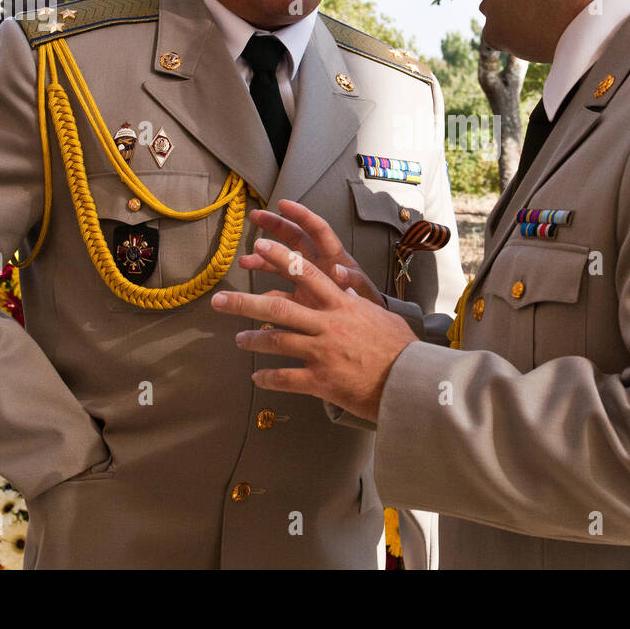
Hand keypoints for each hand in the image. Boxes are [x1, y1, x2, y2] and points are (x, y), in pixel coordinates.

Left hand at [211, 238, 417, 421]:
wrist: (410, 382)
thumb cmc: (400, 348)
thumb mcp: (378, 316)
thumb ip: (356, 302)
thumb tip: (342, 287)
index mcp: (342, 305)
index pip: (306, 273)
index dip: (280, 258)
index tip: (260, 246)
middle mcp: (328, 325)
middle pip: (278, 308)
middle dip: (244, 303)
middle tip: (219, 300)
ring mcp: (322, 353)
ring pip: (276, 342)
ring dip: (252, 340)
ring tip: (238, 340)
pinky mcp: (321, 381)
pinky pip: (285, 378)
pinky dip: (268, 377)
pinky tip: (257, 378)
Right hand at [241, 199, 384, 305]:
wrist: (365, 326)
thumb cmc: (367, 304)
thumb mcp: (363, 291)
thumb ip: (352, 281)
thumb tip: (339, 271)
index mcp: (336, 256)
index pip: (318, 229)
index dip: (302, 215)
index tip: (284, 205)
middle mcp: (320, 262)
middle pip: (295, 237)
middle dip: (275, 225)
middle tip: (255, 216)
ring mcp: (308, 277)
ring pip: (283, 260)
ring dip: (264, 258)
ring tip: (244, 261)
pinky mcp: (301, 295)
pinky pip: (280, 287)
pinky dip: (266, 290)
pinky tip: (252, 296)